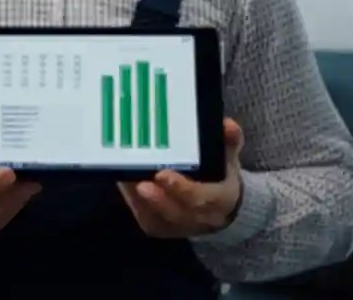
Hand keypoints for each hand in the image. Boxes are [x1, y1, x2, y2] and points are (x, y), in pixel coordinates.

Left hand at [118, 117, 244, 237]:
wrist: (219, 207)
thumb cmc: (220, 176)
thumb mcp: (228, 158)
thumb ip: (229, 141)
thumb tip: (227, 125)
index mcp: (220, 200)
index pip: (201, 198)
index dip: (181, 189)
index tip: (163, 175)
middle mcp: (200, 219)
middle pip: (177, 213)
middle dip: (157, 199)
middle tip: (139, 183)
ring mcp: (179, 227)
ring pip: (157, 219)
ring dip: (139, 200)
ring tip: (125, 179)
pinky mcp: (161, 228)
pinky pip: (145, 218)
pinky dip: (133, 202)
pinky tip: (123, 182)